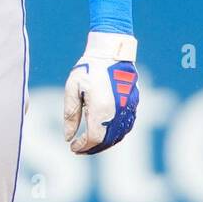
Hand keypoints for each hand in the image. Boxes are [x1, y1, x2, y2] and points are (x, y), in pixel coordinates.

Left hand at [63, 31, 138, 154]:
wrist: (112, 52)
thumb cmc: (89, 68)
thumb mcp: (73, 89)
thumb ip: (71, 114)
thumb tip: (68, 137)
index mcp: (101, 108)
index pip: (93, 138)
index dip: (83, 146)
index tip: (72, 146)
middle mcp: (117, 111)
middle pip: (106, 140)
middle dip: (92, 148)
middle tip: (79, 149)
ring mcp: (128, 108)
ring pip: (118, 136)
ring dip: (104, 143)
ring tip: (90, 144)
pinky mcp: (134, 104)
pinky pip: (126, 126)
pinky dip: (115, 134)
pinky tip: (104, 134)